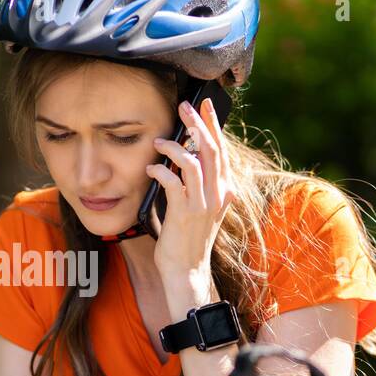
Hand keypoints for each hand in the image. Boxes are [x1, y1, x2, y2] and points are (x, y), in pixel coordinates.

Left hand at [147, 96, 234, 280]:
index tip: (204, 105)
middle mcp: (217, 195)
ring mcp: (202, 204)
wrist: (187, 269)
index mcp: (224, 191)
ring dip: (175, 147)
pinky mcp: (184, 213)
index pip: (222, 151)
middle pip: (211, 149)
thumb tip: (187, 155)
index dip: (214, 125)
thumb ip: (201, 184)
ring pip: (193, 162)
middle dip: (197, 124)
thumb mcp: (202, 208)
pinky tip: (151, 168)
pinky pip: (172, 182)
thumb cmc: (189, 237)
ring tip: (159, 142)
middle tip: (184, 106)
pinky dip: (160, 170)